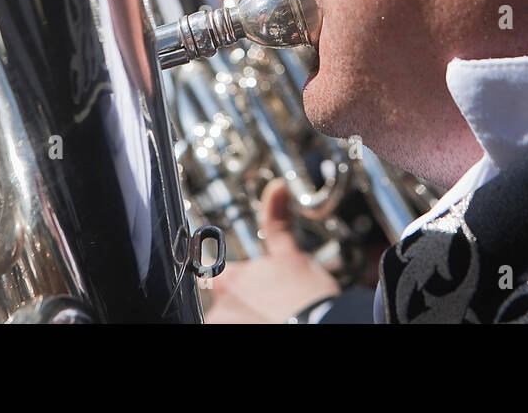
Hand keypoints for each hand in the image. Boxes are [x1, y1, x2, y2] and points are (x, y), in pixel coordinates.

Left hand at [203, 179, 340, 323]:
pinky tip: (268, 318)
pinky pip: (236, 324)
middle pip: (218, 295)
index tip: (224, 268)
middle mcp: (220, 307)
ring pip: (226, 315)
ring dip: (243, 312)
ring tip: (270, 311)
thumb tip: (276, 189)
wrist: (323, 325)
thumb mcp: (291, 254)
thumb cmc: (306, 298)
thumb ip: (276, 222)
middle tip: (265, 295)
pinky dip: (250, 320)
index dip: (216, 266)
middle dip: (238, 294)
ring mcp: (227, 326)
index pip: (205, 267)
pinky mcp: (234, 337)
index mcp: (228, 279)